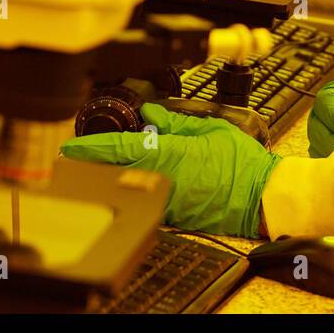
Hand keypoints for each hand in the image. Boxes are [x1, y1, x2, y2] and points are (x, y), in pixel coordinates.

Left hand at [60, 103, 278, 237]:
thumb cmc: (242, 164)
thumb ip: (178, 123)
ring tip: (106, 164)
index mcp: (168, 154)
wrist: (262, 198)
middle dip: (95, 163)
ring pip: (131, 186)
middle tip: (77, 156)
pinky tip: (140, 179)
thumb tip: (153, 116)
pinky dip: (139, 187)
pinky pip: (149, 198)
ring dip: (117, 175)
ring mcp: (166, 201)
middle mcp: (161, 179)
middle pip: (116, 170)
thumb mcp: (212, 130)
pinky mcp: (175, 216)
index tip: (71, 146)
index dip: (91, 147)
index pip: (119, 148)